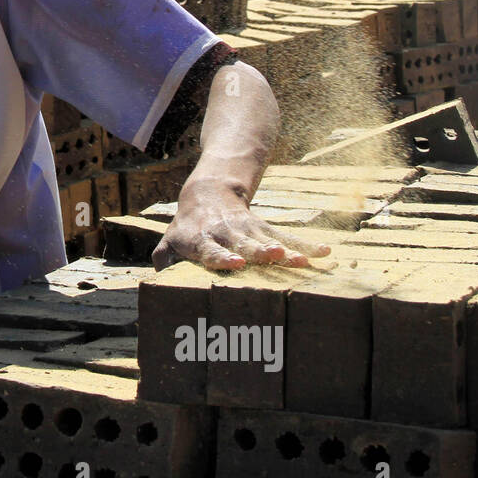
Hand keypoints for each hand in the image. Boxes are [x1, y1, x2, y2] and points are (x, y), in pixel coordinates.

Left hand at [152, 178, 330, 270]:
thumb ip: (163, 260)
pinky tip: (325, 253)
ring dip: (286, 250)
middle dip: (260, 252)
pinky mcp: (265, 228)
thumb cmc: (187, 228)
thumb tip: (153, 283)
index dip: (222, 257)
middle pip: (244, 245)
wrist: (208, 193)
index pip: (211, 251)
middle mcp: (226, 234)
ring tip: (302, 260)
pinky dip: (305, 245)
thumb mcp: (170, 240)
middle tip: (275, 256)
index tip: (236, 263)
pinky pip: (287, 236)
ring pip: (269, 241)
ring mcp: (248, 231)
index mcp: (202, 240)